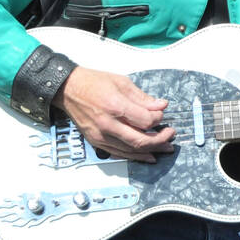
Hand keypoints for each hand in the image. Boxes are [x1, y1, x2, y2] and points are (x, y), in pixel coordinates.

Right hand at [52, 67, 175, 162]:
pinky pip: (119, 153)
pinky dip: (135, 156)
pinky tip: (147, 156)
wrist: (68, 90)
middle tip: (170, 135)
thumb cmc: (93, 83)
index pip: (145, 121)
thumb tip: (161, 106)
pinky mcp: (96, 142)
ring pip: (131, 150)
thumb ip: (143, 98)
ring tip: (165, 148)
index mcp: (115, 106)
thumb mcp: (122, 82)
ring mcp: (101, 136)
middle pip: (141, 140)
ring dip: (151, 151)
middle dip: (160, 140)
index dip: (158, 119)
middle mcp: (108, 124)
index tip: (161, 114)